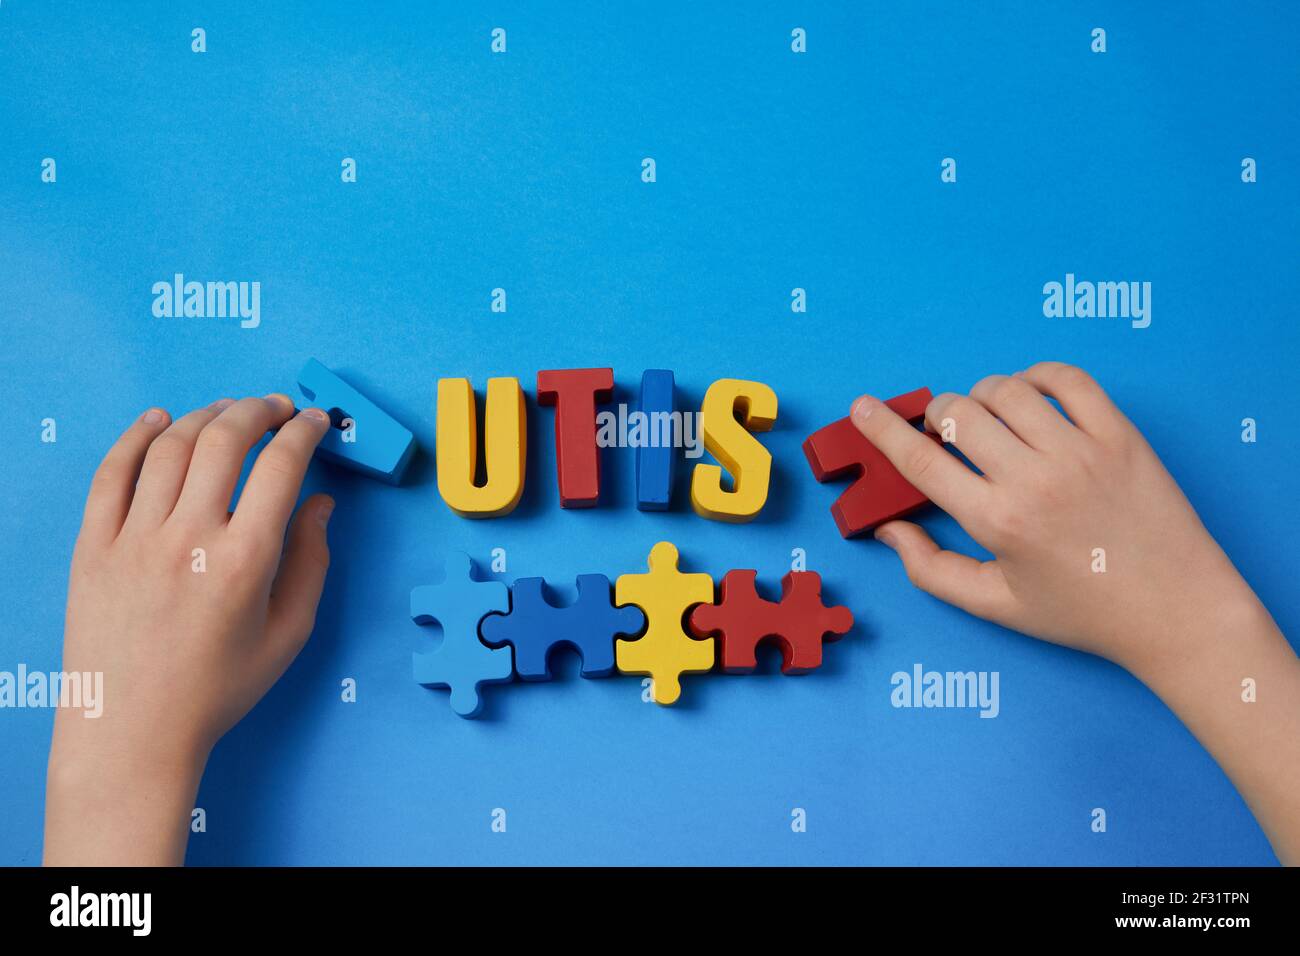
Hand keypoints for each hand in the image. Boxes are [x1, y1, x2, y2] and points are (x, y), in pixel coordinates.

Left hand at [45, 395, 333, 864]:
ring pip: (171, 446)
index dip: (305, 431)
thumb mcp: (289, 634)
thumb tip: (321, 504)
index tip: (317, 420)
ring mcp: (133, 537)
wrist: (132, 730)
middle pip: (225, 440)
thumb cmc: (218, 688)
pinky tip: (158, 419)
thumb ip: (312, 562)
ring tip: (227, 411)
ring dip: (206, 415)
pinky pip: (111, 472)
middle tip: (277, 406)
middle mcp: (189, 537)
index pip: (281, 466)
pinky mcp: (92, 545)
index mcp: (246, 560)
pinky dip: (136, 435)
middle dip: (259, 410)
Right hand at [851, 361, 1299, 862]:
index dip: (883, 429)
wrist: (1176, 610)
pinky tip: (1031, 396)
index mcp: (998, 522)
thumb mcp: (995, 605)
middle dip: (936, 415)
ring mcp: (1081, 451)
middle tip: (944, 432)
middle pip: (958, 414)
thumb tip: (888, 530)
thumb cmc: (1082, 612)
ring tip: (989, 418)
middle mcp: (1035, 479)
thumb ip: (930, 569)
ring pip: (1006, 389)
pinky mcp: (1120, 435)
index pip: (922, 461)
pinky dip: (1038, 376)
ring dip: (981, 395)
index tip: (862, 407)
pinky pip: (1068, 379)